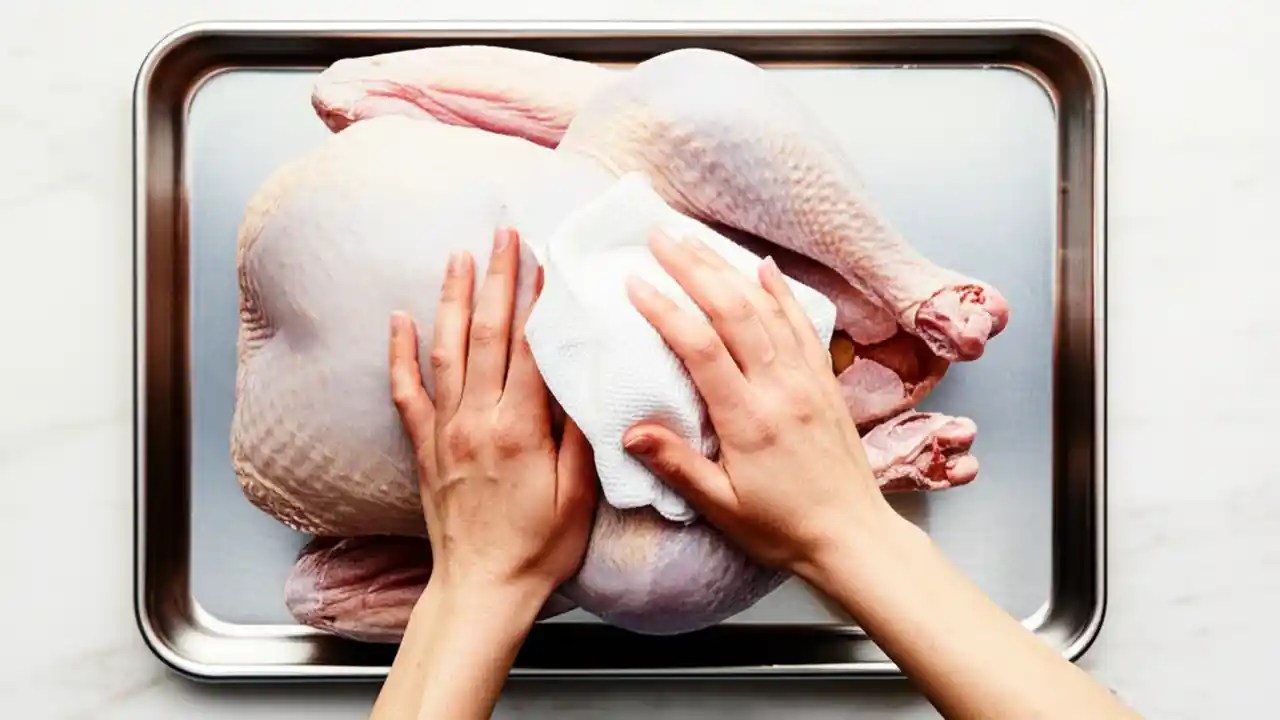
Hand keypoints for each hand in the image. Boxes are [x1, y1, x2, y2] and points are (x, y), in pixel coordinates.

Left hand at [388, 227, 596, 600]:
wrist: (482, 590)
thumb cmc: (538, 550)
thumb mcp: (578, 497)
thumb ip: (577, 436)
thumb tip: (581, 379)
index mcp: (518, 431)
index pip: (528, 348)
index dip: (536, 299)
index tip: (542, 258)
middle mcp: (475, 421)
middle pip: (485, 335)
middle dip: (496, 279)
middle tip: (503, 233)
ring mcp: (445, 432)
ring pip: (445, 351)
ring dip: (451, 299)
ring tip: (459, 256)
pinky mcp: (425, 448)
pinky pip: (407, 391)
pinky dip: (401, 352)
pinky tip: (399, 319)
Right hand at [622, 232, 894, 577]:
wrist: (854, 538)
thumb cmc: (782, 528)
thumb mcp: (721, 507)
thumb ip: (676, 465)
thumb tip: (629, 431)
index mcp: (749, 419)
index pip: (700, 347)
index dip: (665, 309)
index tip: (634, 282)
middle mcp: (780, 388)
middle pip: (733, 311)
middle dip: (694, 268)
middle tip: (660, 237)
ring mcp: (807, 380)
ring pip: (765, 308)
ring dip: (728, 269)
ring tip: (696, 241)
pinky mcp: (825, 383)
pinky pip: (801, 325)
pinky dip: (780, 292)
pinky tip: (763, 268)